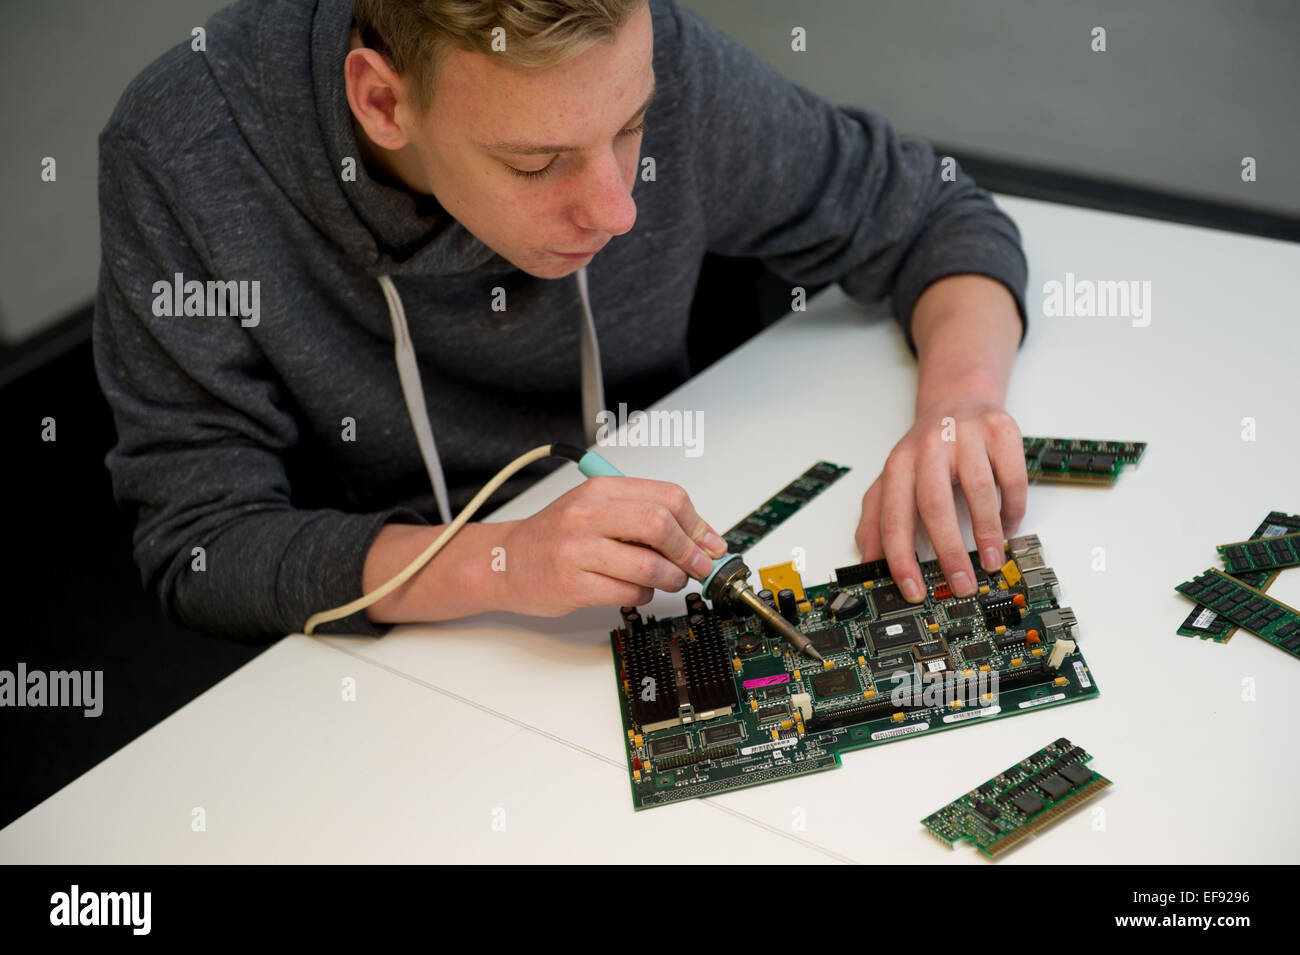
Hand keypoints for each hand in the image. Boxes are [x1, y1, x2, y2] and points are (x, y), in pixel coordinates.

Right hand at [496, 476, 728, 615]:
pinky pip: (629, 593)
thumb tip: (703, 539)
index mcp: (600, 489)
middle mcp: (588, 514)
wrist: (504, 561)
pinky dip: (644, 596)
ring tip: (668, 581)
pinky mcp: (573, 585)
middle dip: (691, 552)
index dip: (698, 524)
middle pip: (662, 526)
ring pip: (650, 566)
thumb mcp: (597, 510)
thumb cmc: (555, 536)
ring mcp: (578, 550)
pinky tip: (635, 590)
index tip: (710, 544)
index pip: (667, 497)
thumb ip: (645, 517)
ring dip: (672, 579)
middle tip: (699, 567)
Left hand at [854, 397, 1026, 602]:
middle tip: (960, 584)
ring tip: (992, 562)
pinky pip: (1012, 475)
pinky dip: (1013, 507)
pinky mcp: (1000, 429)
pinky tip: (1009, 526)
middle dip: (948, 552)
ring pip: (979, 489)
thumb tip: (866, 560)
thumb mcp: (893, 479)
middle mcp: (929, 447)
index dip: (901, 558)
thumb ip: (875, 517)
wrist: (958, 400)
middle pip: (934, 505)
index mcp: (898, 465)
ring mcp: (966, 435)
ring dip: (987, 533)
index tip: (914, 590)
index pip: (893, 517)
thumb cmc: (927, 451)